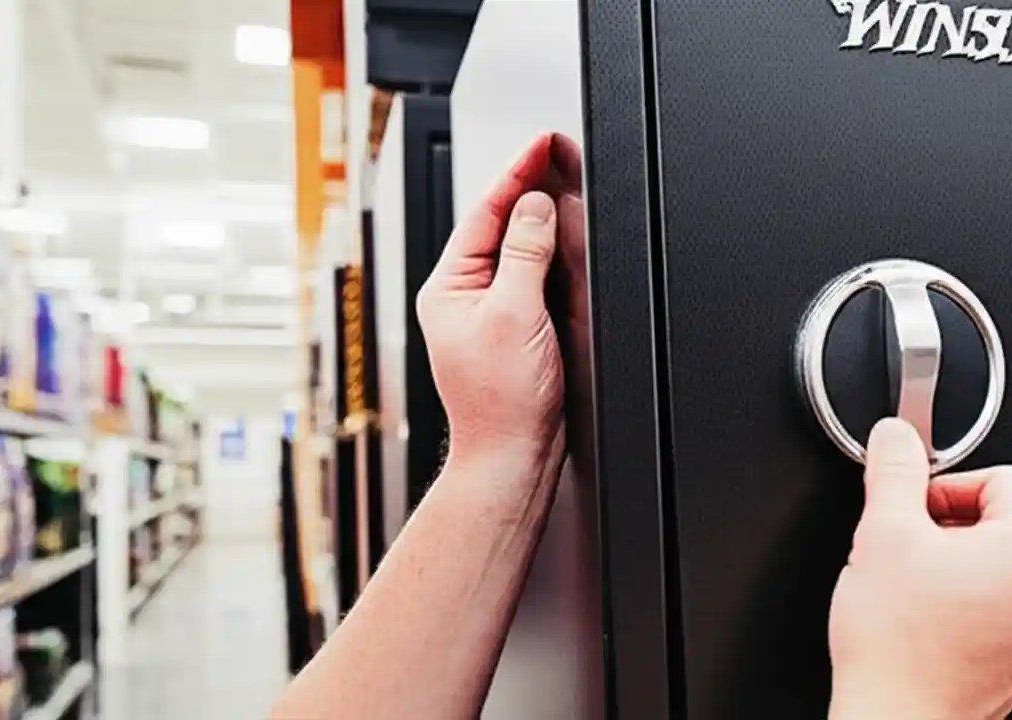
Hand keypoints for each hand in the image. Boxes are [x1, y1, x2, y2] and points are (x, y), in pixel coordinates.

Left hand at [416, 134, 569, 468]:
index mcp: (448, 287)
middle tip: (555, 152)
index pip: (484, 214)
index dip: (515, 174)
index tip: (540, 145)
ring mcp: (488, 312)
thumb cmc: (501, 402)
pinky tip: (563, 239)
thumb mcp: (515, 314)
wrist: (513, 455)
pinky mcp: (513, 329)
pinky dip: (549, 254)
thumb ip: (525, 254)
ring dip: (539, 218)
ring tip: (560, 182)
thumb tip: (534, 206)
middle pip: (498, 226)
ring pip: (517, 250)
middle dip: (527, 187)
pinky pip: (531, 277)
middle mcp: (463, 296)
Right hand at [828, 419, 1011, 719]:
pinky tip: (928, 616)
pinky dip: (967, 597)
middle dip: (950, 524)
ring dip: (956, 560)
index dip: (946, 486)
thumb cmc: (901, 649)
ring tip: (915, 587)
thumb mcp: (884, 532)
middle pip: (1004, 517)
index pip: (1001, 476)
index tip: (915, 509)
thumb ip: (893, 468)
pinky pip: (1004, 600)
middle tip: (907, 549)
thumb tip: (895, 436)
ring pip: (1001, 559)